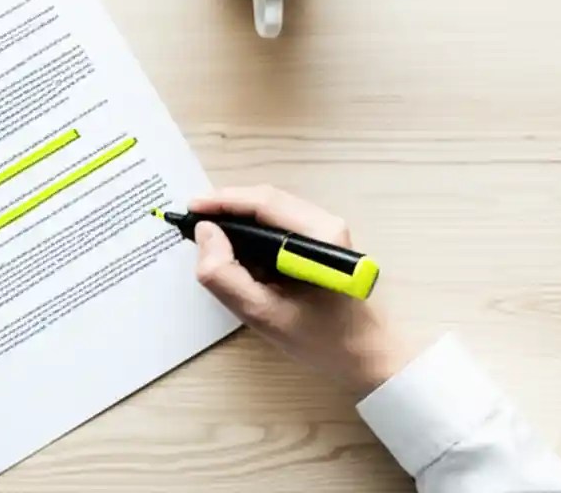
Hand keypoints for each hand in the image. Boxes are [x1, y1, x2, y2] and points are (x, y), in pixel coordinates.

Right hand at [190, 186, 413, 395]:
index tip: (190, 209)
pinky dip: (252, 232)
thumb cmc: (324, 341)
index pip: (263, 202)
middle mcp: (326, 224)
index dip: (222, 201)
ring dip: (238, 220)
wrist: (370, 358)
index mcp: (319, 236)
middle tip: (192, 223)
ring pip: (271, 211)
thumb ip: (226, 276)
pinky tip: (234, 249)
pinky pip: (279, 226)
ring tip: (207, 236)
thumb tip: (205, 234)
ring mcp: (326, 231)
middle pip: (266, 201)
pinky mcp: (321, 242)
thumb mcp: (264, 315)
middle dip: (226, 208)